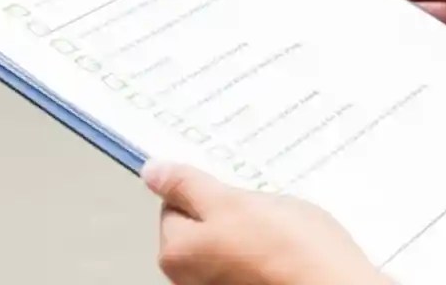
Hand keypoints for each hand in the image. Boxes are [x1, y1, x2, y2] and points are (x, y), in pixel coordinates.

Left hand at [143, 161, 389, 284]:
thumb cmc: (289, 253)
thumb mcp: (232, 203)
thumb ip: (188, 186)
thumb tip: (153, 172)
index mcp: (178, 255)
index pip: (175, 204)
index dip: (206, 189)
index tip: (231, 187)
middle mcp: (192, 281)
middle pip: (203, 226)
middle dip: (231, 211)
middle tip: (262, 207)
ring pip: (233, 242)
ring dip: (254, 229)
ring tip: (283, 229)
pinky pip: (255, 260)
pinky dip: (270, 250)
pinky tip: (292, 247)